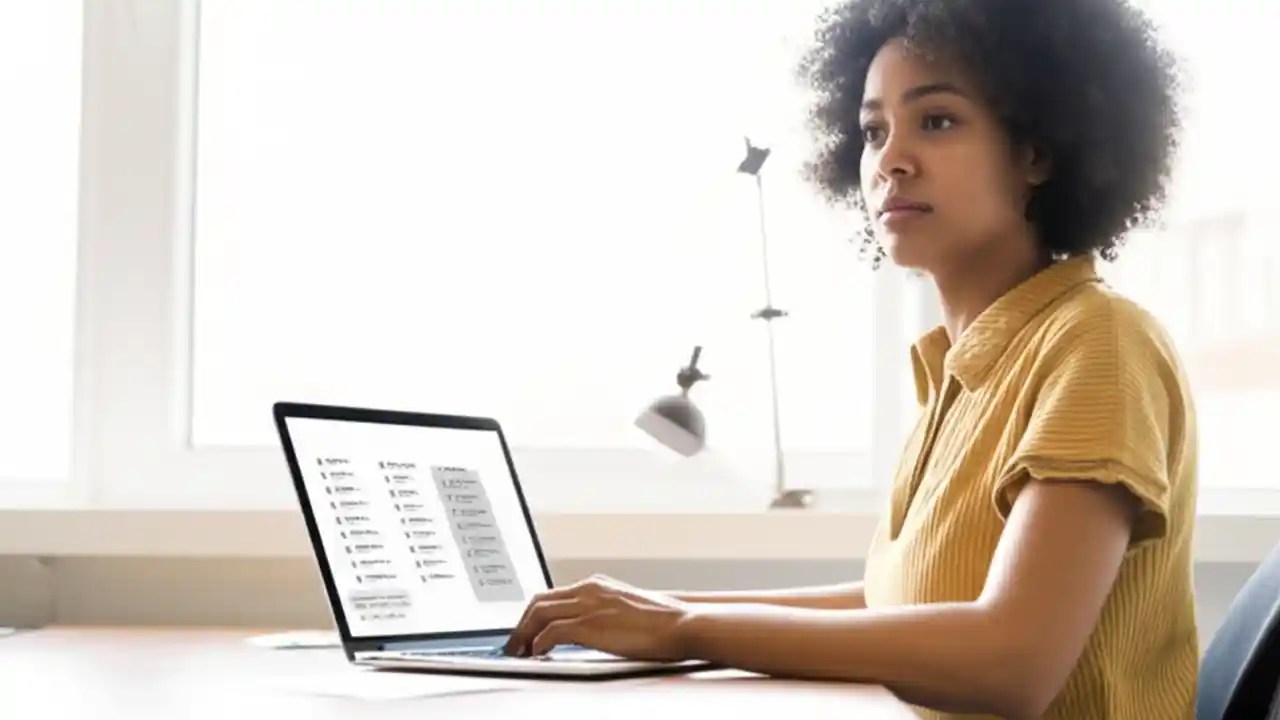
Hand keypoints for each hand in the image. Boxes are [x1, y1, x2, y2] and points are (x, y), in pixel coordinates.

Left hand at [503, 574, 693, 660]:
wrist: (681, 624)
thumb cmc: (664, 621)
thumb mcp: (627, 608)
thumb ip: (606, 612)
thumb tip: (594, 628)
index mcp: (597, 584)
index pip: (554, 594)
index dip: (536, 614)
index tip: (529, 629)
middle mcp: (588, 589)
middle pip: (539, 601)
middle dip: (522, 622)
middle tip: (515, 642)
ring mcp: (587, 605)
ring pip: (539, 613)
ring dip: (523, 634)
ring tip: (518, 652)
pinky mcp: (589, 624)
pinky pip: (551, 632)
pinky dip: (539, 644)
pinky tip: (538, 655)